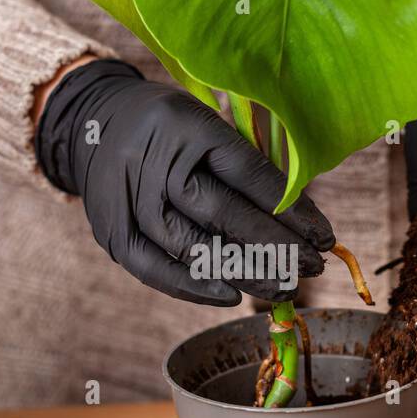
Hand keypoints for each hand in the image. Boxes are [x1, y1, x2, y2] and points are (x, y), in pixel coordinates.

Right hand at [35, 59, 333, 304]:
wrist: (92, 122)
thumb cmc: (170, 128)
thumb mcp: (206, 123)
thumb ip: (244, 163)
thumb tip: (297, 219)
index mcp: (187, 126)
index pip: (248, 175)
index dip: (291, 211)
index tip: (323, 236)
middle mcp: (155, 162)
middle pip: (222, 213)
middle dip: (275, 246)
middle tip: (312, 267)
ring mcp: (129, 200)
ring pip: (194, 246)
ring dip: (245, 272)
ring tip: (284, 285)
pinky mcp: (112, 231)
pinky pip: (155, 269)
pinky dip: (195, 287)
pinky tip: (232, 295)